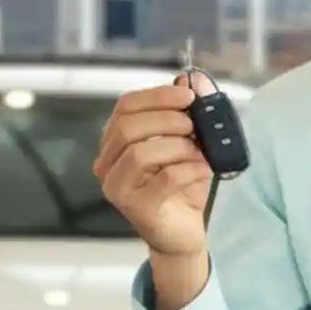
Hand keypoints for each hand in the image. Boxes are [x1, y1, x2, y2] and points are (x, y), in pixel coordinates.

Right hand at [93, 76, 212, 257]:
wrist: (185, 231)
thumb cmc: (182, 185)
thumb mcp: (189, 142)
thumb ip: (187, 111)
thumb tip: (191, 78)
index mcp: (115, 141)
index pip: (125, 106)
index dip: (157, 96)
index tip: (189, 95)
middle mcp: (107, 163)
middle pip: (128, 127)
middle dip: (168, 120)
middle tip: (195, 126)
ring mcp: (117, 188)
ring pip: (140, 154)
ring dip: (178, 147)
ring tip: (199, 152)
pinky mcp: (136, 209)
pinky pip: (163, 179)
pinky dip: (189, 169)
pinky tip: (202, 170)